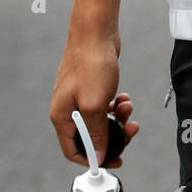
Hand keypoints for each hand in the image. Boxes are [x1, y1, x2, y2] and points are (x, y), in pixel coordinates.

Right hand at [50, 26, 139, 167]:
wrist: (96, 32)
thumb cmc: (91, 64)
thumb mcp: (95, 105)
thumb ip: (96, 134)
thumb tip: (98, 156)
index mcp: (61, 116)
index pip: (73, 149)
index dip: (92, 159)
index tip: (112, 160)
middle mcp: (68, 108)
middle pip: (89, 136)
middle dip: (111, 137)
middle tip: (129, 133)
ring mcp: (78, 97)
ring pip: (100, 120)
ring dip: (117, 120)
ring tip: (128, 110)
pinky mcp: (90, 87)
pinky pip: (104, 106)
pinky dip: (115, 106)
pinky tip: (124, 98)